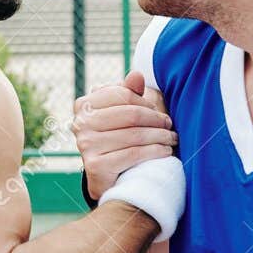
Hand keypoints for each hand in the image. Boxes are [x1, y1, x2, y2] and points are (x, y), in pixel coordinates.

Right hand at [73, 70, 176, 201]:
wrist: (109, 177)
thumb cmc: (119, 137)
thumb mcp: (122, 112)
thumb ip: (128, 92)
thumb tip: (137, 75)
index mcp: (84, 105)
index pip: (122, 94)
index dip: (145, 101)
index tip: (157, 109)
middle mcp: (80, 124)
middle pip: (130, 114)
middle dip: (156, 119)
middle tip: (169, 124)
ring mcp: (86, 145)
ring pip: (135, 135)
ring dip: (160, 136)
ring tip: (172, 138)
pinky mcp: (95, 166)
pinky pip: (134, 154)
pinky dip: (155, 151)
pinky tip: (165, 151)